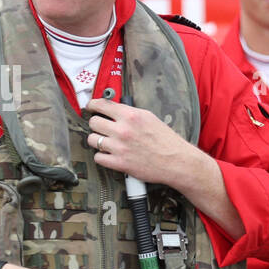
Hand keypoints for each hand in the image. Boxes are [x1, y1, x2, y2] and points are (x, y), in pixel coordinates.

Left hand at [83, 97, 199, 186]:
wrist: (177, 161)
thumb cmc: (166, 141)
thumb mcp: (150, 118)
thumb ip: (130, 113)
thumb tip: (114, 109)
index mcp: (131, 115)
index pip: (101, 105)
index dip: (93, 106)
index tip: (91, 108)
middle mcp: (123, 130)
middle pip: (93, 122)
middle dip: (96, 125)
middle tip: (102, 128)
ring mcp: (119, 147)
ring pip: (92, 140)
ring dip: (98, 141)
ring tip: (106, 142)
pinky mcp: (119, 163)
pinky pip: (98, 157)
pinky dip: (102, 157)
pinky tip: (110, 155)